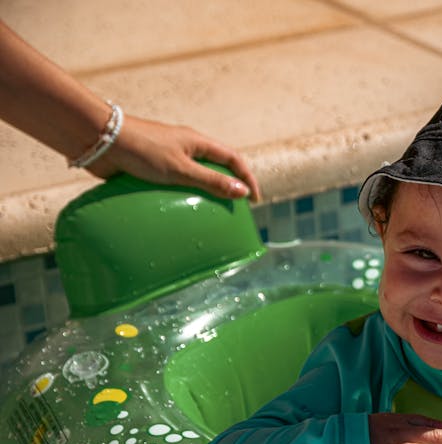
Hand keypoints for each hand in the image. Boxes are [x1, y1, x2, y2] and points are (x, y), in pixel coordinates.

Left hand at [89, 115, 260, 200]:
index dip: (247, 179)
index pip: (233, 159)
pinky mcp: (150, 169)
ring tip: (206, 216)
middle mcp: (185, 148)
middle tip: (232, 210)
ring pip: (193, 178)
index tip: (253, 201)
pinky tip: (176, 213)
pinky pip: (172, 185)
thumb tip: (242, 193)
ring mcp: (167, 158)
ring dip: (202, 194)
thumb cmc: (142, 150)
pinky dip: (179, 198)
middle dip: (227, 188)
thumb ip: (211, 181)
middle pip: (215, 168)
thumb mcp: (181, 169)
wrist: (99, 140)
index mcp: (197, 142)